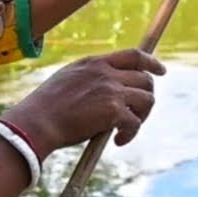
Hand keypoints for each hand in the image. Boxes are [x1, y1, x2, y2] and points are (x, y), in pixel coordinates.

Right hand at [1, 48, 163, 154]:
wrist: (36, 122)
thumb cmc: (46, 107)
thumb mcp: (68, 80)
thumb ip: (89, 79)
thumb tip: (106, 92)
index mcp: (94, 63)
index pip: (133, 55)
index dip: (151, 62)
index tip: (160, 71)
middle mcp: (106, 73)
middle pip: (145, 79)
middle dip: (147, 97)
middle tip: (137, 115)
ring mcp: (111, 90)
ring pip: (147, 99)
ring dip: (141, 117)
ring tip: (124, 129)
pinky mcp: (113, 111)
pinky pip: (135, 122)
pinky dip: (130, 134)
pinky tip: (117, 141)